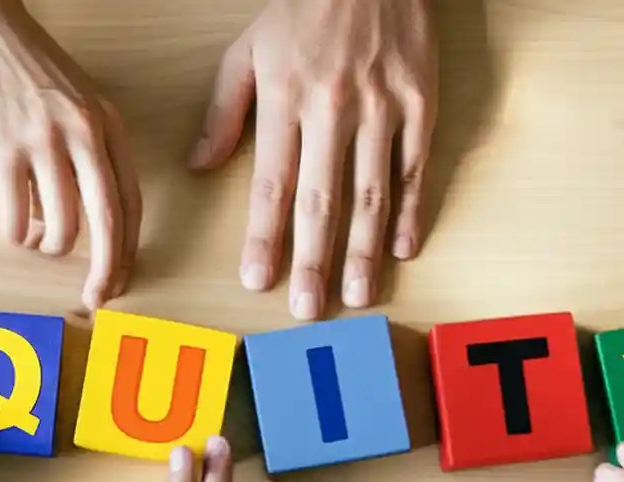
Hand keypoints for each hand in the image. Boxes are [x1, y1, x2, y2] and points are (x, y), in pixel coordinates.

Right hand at [0, 0, 140, 309]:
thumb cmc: (28, 69)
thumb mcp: (78, 103)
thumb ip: (88, 153)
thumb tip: (81, 212)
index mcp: (108, 125)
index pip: (131, 200)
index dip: (129, 248)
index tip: (122, 278)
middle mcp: (83, 135)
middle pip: (108, 221)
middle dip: (106, 270)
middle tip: (97, 298)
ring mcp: (43, 142)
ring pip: (62, 225)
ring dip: (50, 248)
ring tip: (39, 244)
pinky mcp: (1, 150)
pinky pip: (17, 216)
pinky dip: (17, 235)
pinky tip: (14, 230)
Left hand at [192, 0, 437, 318]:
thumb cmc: (303, 6)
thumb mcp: (248, 49)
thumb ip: (225, 111)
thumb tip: (202, 165)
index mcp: (286, 98)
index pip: (272, 183)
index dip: (264, 236)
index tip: (257, 279)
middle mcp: (333, 108)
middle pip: (321, 199)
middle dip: (313, 260)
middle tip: (307, 309)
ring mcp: (382, 106)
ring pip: (372, 191)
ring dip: (363, 248)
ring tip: (357, 295)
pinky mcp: (421, 99)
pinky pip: (415, 165)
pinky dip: (411, 208)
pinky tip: (403, 248)